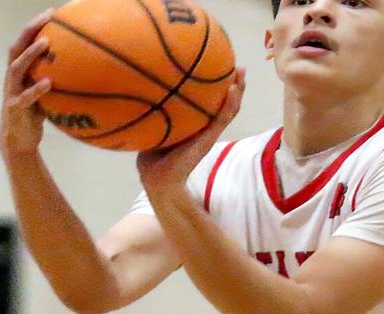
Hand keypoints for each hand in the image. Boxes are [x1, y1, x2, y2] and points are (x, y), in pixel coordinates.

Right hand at [0, 8, 56, 160]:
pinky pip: (25, 97)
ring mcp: (12, 92)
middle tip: (46, 19)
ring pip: (16, 68)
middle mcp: (12, 78)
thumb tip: (85, 71)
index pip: (24, 43)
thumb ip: (57, 81)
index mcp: (19, 72)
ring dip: (30, 55)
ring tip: (45, 44)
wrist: (19, 142)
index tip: (52, 13)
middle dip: (29, 31)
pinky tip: (49, 83)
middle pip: (16, 48)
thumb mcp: (47, 95)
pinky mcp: (14, 109)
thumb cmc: (35, 116)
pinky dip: (36, 89)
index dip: (35, 27)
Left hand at [137, 67, 246, 195]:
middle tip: (239, 67)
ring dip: (237, 90)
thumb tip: (141, 86)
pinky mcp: (208, 140)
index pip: (210, 102)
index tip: (220, 64)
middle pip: (224, 103)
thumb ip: (156, 109)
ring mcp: (208, 133)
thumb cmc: (153, 155)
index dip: (217, 85)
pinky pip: (222, 118)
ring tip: (241, 74)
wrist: (158, 178)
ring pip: (229, 109)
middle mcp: (204, 127)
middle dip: (233, 84)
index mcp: (195, 124)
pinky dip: (230, 104)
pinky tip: (234, 89)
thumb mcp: (154, 126)